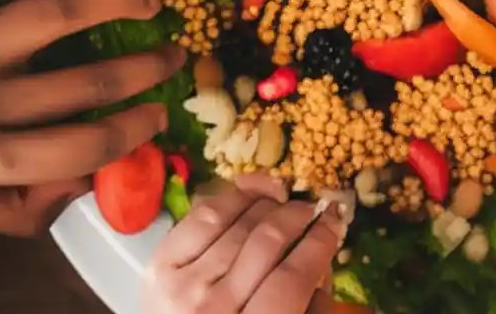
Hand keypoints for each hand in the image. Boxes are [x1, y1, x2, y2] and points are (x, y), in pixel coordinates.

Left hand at [144, 175, 344, 313]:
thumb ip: (309, 306)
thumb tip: (321, 254)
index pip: (292, 277)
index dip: (320, 241)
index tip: (335, 219)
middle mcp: (214, 309)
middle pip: (266, 243)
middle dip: (298, 216)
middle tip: (313, 208)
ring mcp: (182, 285)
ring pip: (237, 223)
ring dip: (268, 202)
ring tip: (285, 201)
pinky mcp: (159, 266)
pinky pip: (203, 216)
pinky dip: (233, 197)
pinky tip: (252, 194)